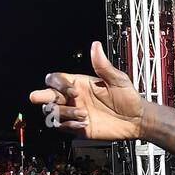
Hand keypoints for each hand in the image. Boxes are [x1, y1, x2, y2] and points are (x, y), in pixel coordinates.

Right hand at [29, 41, 144, 141]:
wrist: (136, 120)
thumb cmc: (129, 98)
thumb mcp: (118, 79)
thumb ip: (103, 65)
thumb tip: (96, 46)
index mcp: (79, 84)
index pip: (56, 80)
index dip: (59, 84)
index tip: (73, 92)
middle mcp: (74, 98)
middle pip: (47, 96)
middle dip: (41, 96)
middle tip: (39, 97)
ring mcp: (75, 113)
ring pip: (53, 113)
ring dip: (64, 114)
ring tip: (84, 115)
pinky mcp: (78, 128)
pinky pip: (62, 127)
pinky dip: (69, 126)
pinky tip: (83, 123)